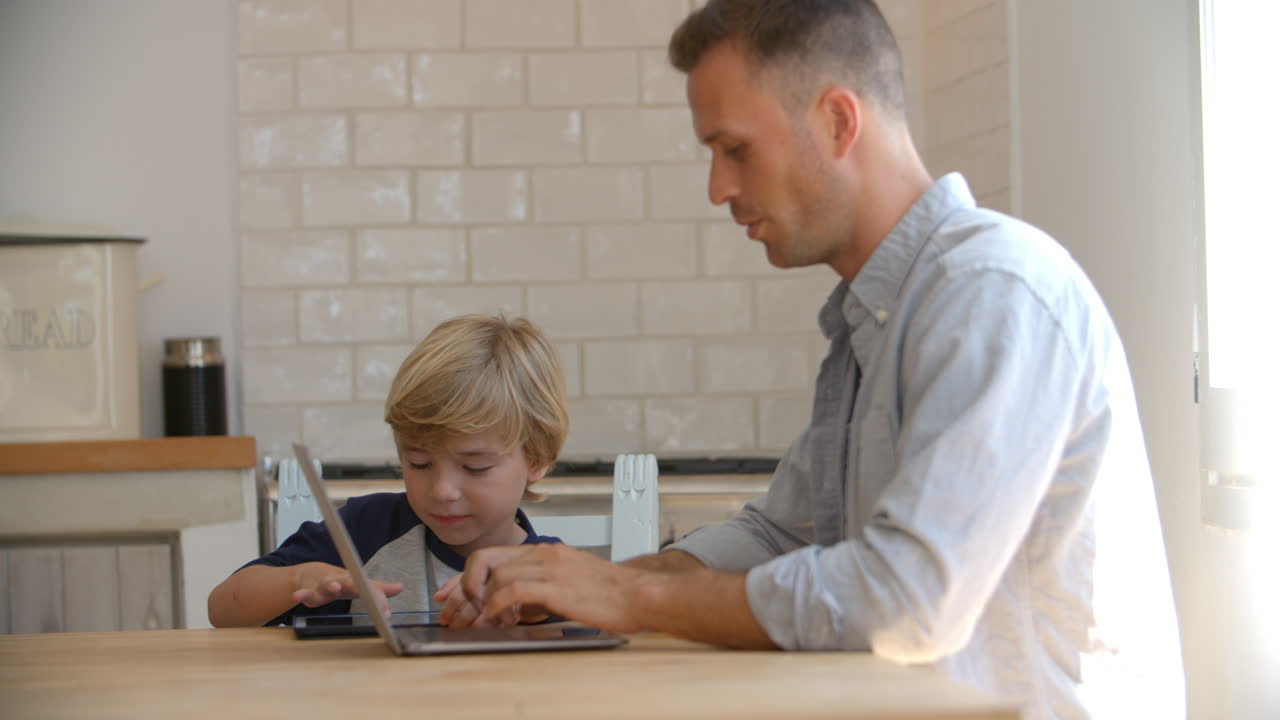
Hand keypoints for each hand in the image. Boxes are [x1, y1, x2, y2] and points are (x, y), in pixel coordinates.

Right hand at [291, 562, 402, 616]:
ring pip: (327, 585)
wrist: (312, 573)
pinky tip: (297, 597)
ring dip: (330, 586)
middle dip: (357, 587)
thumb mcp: (359, 585)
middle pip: (349, 583)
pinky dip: (302, 595)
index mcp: (354, 581)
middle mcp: (341, 581)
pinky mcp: (309, 591)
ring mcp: (324, 585)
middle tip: (368, 592)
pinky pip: (305, 593)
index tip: (387, 612)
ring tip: (333, 588)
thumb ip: (378, 589)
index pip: (369, 589)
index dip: (379, 599)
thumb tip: (400, 587)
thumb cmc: (340, 581)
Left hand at [436, 544, 647, 633]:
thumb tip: (516, 604)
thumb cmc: (611, 593)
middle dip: (463, 586)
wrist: (639, 593)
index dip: (465, 576)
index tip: (450, 594)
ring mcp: (549, 567)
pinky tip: (499, 618)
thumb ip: (542, 586)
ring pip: (495, 575)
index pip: (493, 556)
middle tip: (456, 610)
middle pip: (485, 560)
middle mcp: (544, 553)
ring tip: (484, 622)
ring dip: (481, 602)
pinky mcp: (556, 586)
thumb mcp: (570, 582)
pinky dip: (497, 606)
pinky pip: (512, 590)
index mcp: (546, 551)